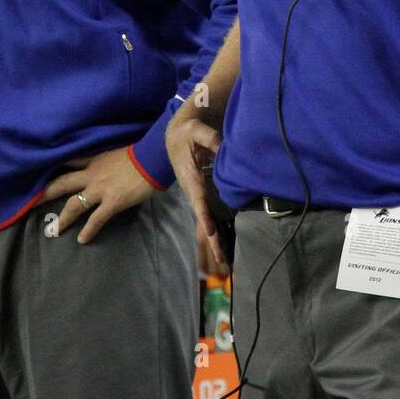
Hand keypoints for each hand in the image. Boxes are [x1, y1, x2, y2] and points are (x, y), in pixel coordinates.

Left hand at [42, 146, 155, 243]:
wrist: (152, 159)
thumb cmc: (140, 154)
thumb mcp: (117, 152)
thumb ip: (107, 161)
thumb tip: (106, 168)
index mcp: (94, 161)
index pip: (70, 162)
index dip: (55, 167)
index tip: (40, 174)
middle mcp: (92, 175)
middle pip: (63, 183)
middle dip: (46, 193)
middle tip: (32, 202)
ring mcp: (100, 190)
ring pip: (74, 205)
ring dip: (63, 219)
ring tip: (52, 231)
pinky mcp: (112, 202)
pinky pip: (96, 219)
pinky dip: (88, 230)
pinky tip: (82, 240)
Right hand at [165, 113, 224, 268]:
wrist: (176, 136)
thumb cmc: (187, 132)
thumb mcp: (196, 130)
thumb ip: (209, 137)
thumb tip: (222, 146)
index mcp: (190, 179)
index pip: (198, 201)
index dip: (204, 216)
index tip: (209, 233)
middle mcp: (193, 193)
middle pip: (200, 222)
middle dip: (210, 244)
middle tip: (221, 265)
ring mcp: (197, 198)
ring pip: (203, 226)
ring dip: (212, 247)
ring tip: (223, 269)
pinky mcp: (201, 198)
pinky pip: (207, 221)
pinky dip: (213, 237)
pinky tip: (219, 253)